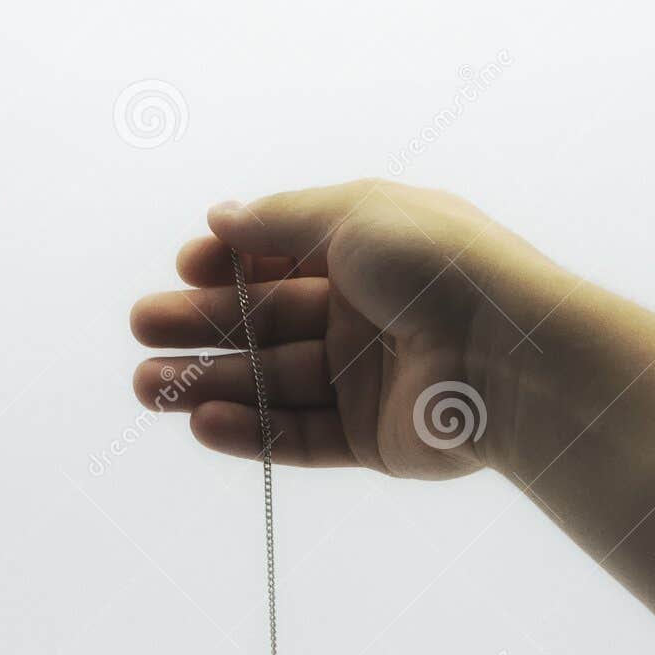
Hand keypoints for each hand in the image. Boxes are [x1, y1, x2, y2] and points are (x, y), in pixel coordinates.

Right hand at [130, 179, 572, 478]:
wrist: (512, 354)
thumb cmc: (441, 265)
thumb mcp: (355, 213)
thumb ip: (280, 220)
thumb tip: (220, 216)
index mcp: (370, 254)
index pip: (283, 261)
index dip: (230, 265)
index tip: (184, 268)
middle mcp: (368, 316)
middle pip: (267, 323)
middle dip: (201, 325)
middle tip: (142, 329)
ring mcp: (369, 382)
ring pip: (274, 384)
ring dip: (209, 383)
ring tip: (146, 387)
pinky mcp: (374, 441)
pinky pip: (301, 436)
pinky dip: (251, 433)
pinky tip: (202, 424)